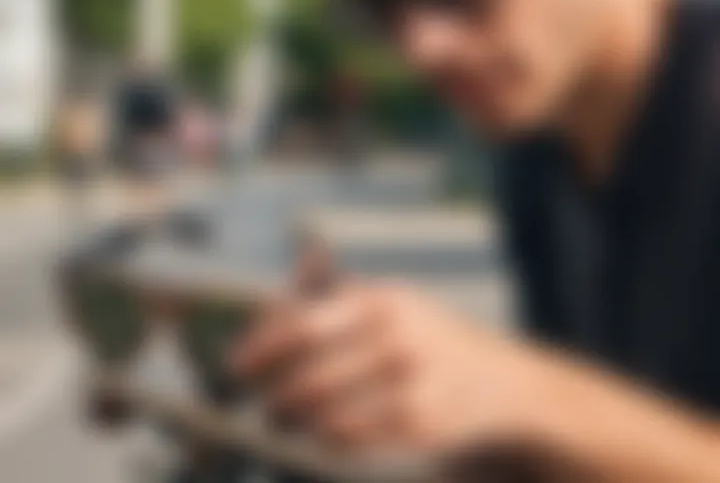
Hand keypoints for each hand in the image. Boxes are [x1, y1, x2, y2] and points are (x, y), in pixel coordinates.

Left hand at [233, 282, 561, 453]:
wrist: (495, 378)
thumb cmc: (420, 331)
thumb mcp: (381, 300)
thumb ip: (322, 299)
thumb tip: (261, 319)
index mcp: (379, 299)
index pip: (302, 326)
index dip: (262, 349)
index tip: (237, 367)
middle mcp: (396, 338)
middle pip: (308, 378)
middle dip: (276, 396)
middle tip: (264, 403)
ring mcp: (411, 384)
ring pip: (326, 416)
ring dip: (295, 422)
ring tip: (286, 419)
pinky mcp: (420, 426)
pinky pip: (352, 441)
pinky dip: (327, 439)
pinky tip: (324, 431)